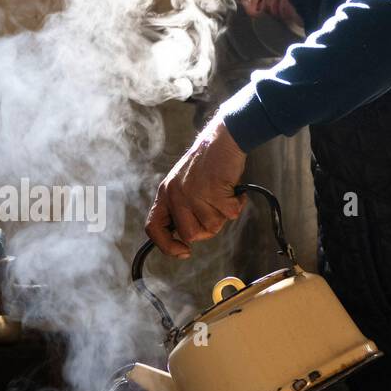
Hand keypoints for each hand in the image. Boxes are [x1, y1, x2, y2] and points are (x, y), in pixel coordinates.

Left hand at [145, 117, 247, 257]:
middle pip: (189, 234)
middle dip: (206, 229)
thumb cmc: (207, 164)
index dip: (166, 245)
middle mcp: (175, 195)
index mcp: (165, 194)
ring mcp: (193, 193)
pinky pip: (229, 214)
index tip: (183, 251)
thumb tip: (187, 238)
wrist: (222, 139)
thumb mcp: (183, 184)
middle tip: (215, 211)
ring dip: (223, 214)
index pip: (153, 228)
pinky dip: (237, 205)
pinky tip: (234, 191)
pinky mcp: (212, 190)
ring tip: (224, 194)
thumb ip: (181, 209)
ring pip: (211, 226)